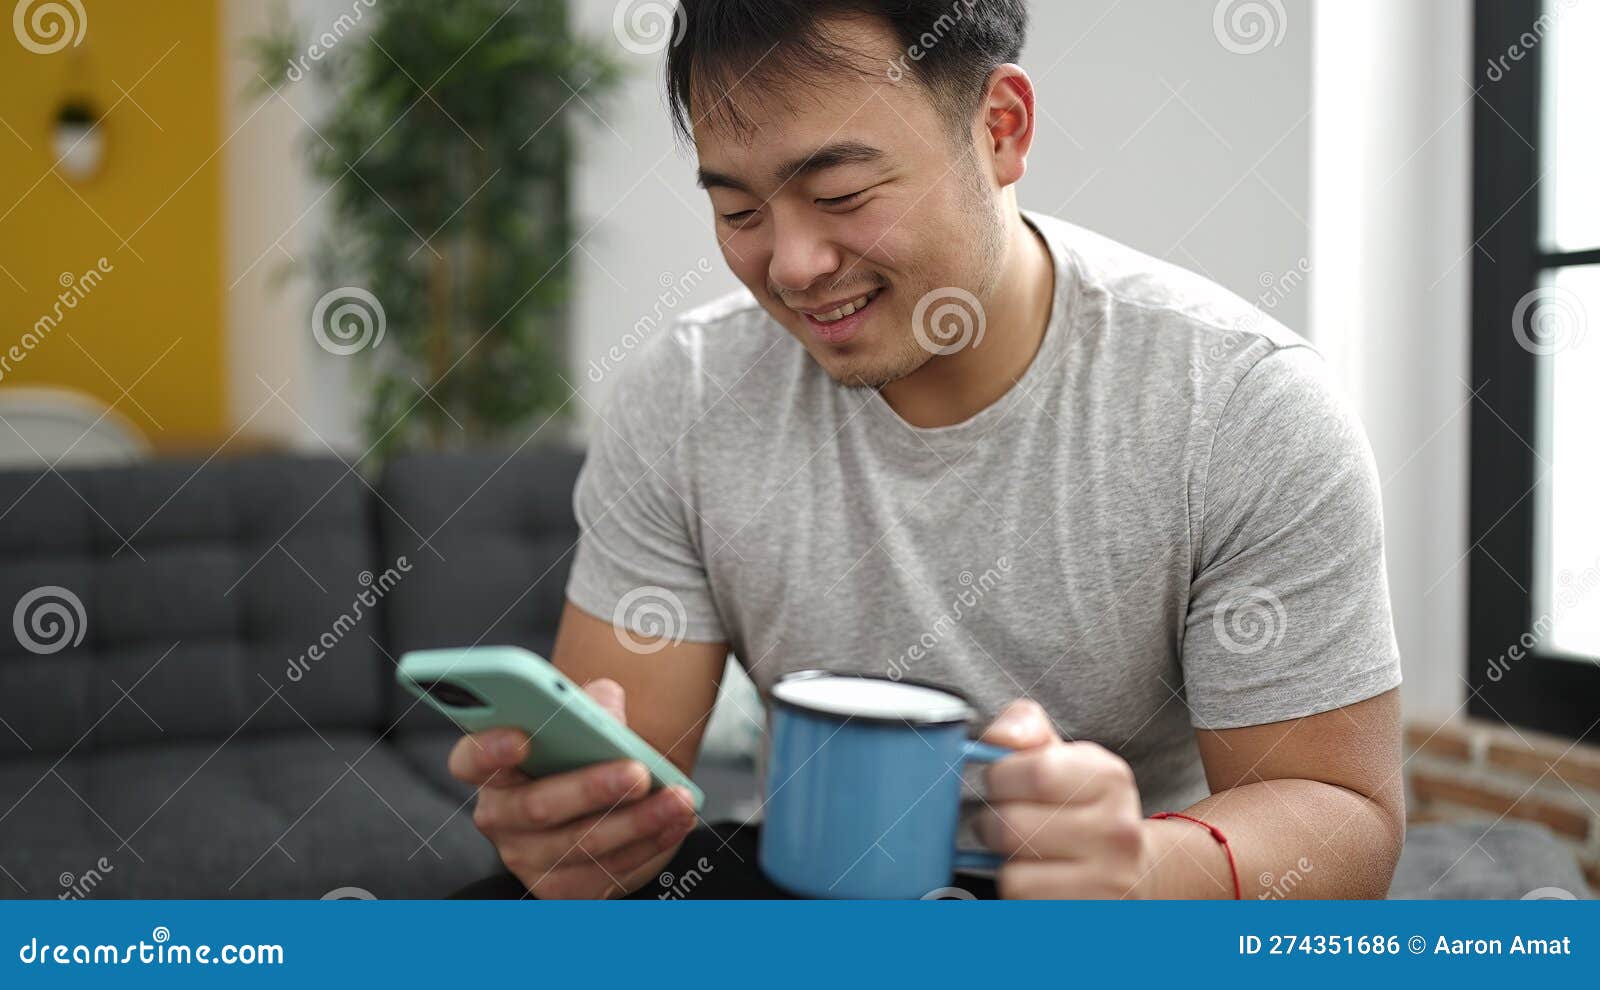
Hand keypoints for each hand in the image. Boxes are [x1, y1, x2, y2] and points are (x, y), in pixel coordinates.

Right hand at [448, 678, 697, 898]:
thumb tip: (605, 703)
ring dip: (639, 821)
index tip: (521, 738)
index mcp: (493, 768)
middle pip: (537, 807)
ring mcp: (528, 859)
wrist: (606, 805)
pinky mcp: (563, 890)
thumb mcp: (585, 721)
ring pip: (582, 844)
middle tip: (637, 772)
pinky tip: (677, 819)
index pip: (471, 759)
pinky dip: (651, 842)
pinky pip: (609, 870)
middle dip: (591, 788)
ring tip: (679, 797)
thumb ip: (590, 704)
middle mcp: (500, 817)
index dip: (489, 749)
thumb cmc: (586, 753)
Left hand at [975, 699, 1150, 898]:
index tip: (1003, 784)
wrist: (1135, 872)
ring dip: (1005, 868)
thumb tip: (1000, 736)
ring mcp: (1112, 885)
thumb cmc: (1080, 808)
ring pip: (1012, 878)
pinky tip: (1039, 887)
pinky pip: (1023, 913)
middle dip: (991, 825)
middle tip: (1006, 826)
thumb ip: (1024, 728)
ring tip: (1025, 858)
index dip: (1000, 778)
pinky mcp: (1093, 924)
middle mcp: (1119, 832)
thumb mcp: (1061, 757)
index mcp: (1110, 778)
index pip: (1034, 771)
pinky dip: (1020, 901)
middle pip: (1011, 827)